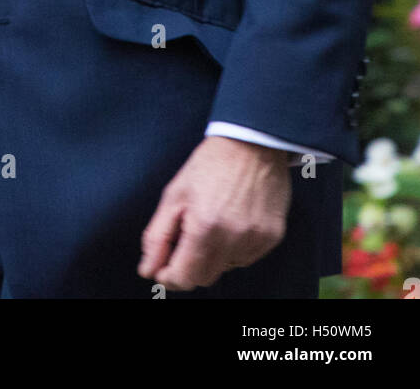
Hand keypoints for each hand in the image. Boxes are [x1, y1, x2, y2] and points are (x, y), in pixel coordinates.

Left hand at [137, 136, 291, 289]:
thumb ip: (157, 237)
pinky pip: (247, 257)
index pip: (184, 278)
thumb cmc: (210, 164)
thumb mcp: (174, 194)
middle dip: (190, 265)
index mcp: (205, 227)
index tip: (164, 265)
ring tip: (213, 220)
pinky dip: (235, 247)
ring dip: (214, 255)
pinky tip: (232, 220)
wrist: (252, 142)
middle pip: (205, 278)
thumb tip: (147, 270)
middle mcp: (233, 239)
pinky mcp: (272, 237)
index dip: (169, 276)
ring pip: (226, 267)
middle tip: (186, 237)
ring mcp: (256, 240)